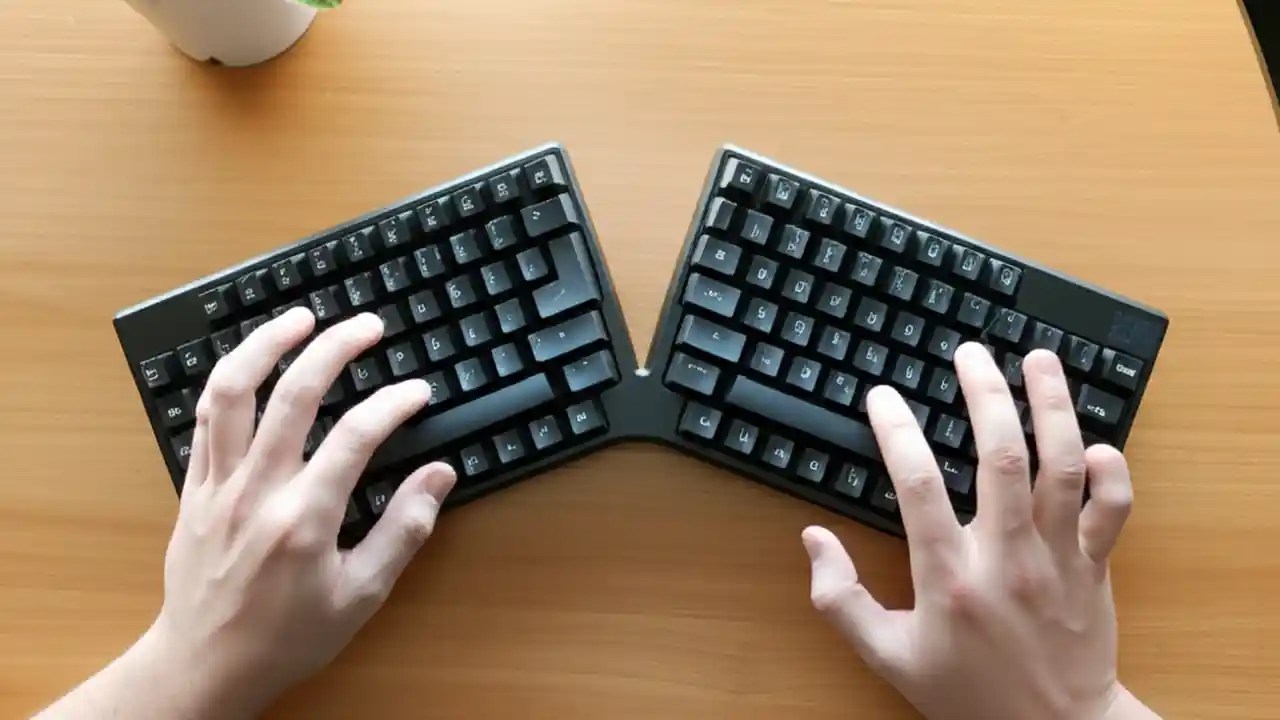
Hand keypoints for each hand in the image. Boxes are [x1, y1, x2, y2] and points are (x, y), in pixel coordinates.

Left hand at [35, 308, 456, 719]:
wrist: (205, 666)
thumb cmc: (287, 637)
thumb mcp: (362, 596)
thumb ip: (404, 531)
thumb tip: (439, 477)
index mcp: (304, 520)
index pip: (355, 436)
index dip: (392, 403)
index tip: (416, 392)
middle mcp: (257, 491)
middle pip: (294, 395)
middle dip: (336, 348)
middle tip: (366, 325)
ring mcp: (217, 485)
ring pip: (234, 392)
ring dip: (267, 344)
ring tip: (300, 318)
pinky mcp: (193, 488)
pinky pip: (205, 417)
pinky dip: (229, 378)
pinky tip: (253, 362)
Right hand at [803, 343, 1158, 719]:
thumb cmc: (968, 696)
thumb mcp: (888, 658)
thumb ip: (841, 601)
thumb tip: (811, 541)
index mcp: (949, 578)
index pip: (917, 487)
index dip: (896, 432)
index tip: (881, 397)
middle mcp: (1007, 559)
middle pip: (1001, 457)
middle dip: (985, 394)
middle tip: (969, 353)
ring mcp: (1059, 559)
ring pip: (1062, 468)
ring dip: (1053, 407)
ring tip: (1040, 360)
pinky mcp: (1096, 566)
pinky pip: (1114, 509)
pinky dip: (1111, 471)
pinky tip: (1095, 440)